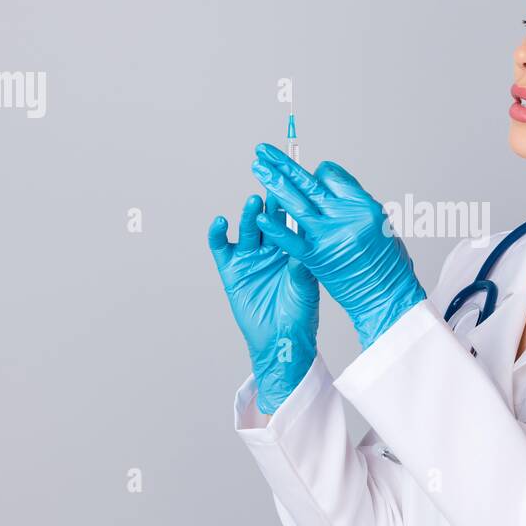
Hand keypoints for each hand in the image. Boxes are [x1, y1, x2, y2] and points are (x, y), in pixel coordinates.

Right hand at [208, 191, 319, 414]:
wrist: (282, 339)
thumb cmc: (300, 313)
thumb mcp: (306, 287)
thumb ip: (302, 267)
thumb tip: (303, 246)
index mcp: (292, 248)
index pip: (291, 220)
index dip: (291, 204)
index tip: (295, 185)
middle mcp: (271, 248)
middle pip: (268, 219)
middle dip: (269, 202)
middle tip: (272, 186)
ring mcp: (250, 257)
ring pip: (248, 229)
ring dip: (249, 214)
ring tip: (253, 202)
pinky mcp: (231, 269)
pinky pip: (221, 247)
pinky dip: (218, 234)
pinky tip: (221, 222)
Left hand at [248, 142, 426, 350]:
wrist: (388, 297)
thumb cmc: (387, 264)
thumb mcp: (379, 224)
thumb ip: (351, 204)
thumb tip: (325, 184)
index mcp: (363, 204)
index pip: (331, 175)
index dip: (316, 172)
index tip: (307, 171)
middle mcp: (346, 216)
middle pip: (309, 183)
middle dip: (283, 165)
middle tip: (263, 150)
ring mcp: (329, 237)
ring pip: (296, 204)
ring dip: (273, 183)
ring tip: (257, 166)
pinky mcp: (317, 259)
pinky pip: (292, 240)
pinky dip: (275, 228)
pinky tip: (259, 215)